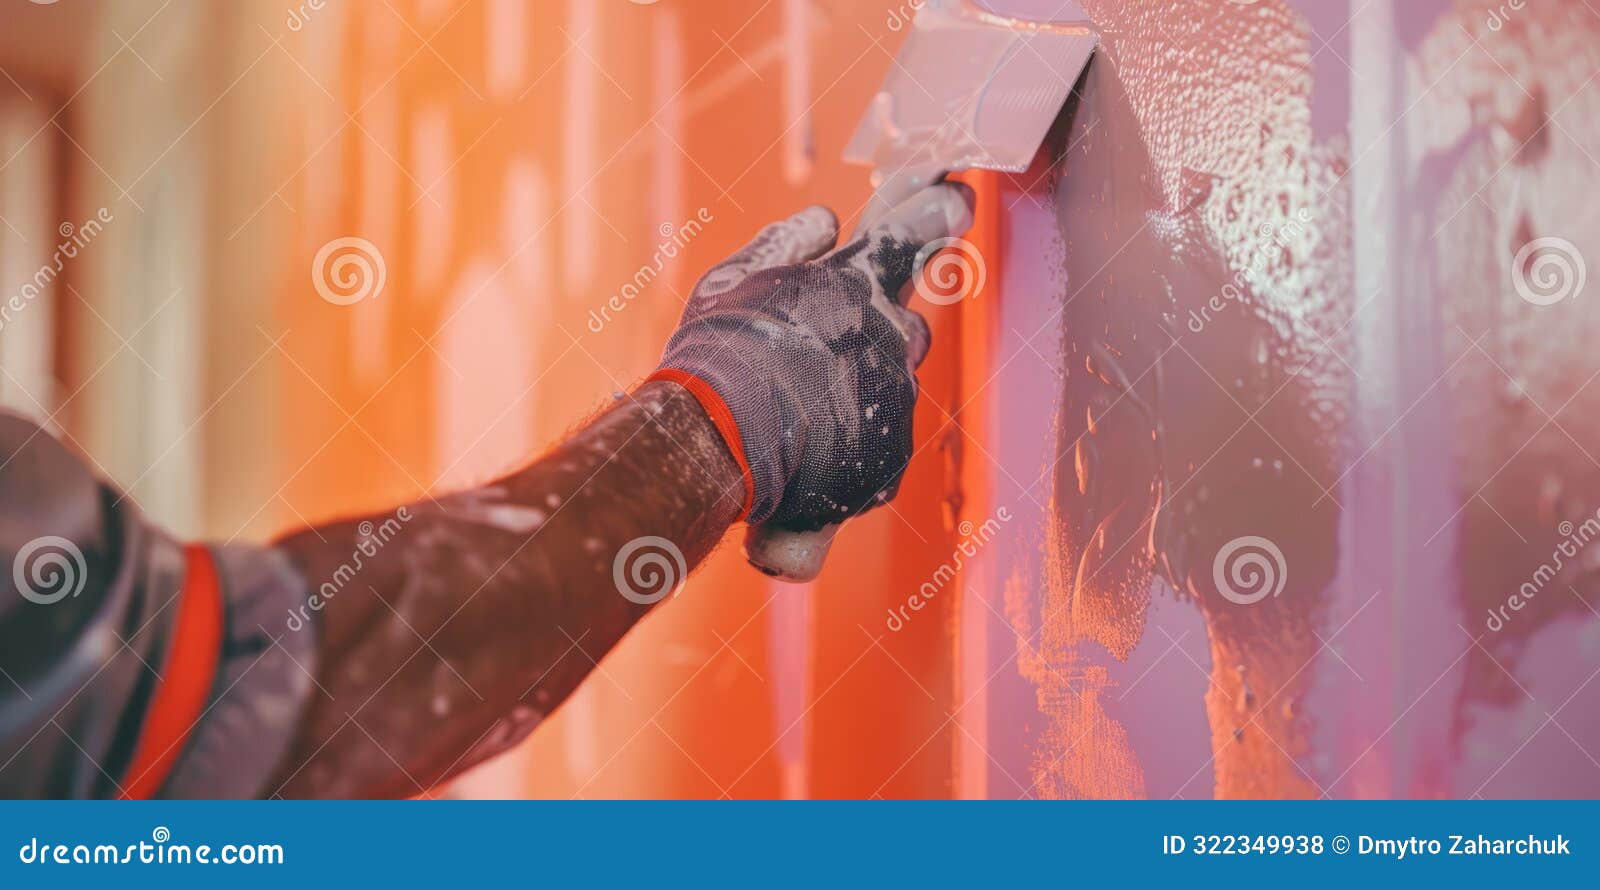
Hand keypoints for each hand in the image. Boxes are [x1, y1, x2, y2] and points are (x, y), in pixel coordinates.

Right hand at [653, 180, 975, 529]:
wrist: (720, 444)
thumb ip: (788, 243)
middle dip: (887, 324)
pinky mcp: (895, 446)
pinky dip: (856, 430)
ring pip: (895, 376)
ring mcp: (896, 391)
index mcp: (855, 279)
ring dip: (864, 379)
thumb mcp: (736, 278)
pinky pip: (884, 429)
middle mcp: (889, 331)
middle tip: (852, 334)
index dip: (937, 211)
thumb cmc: (720, 353)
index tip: (956, 202)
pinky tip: (814, 441)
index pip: (912, 230)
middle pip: (909, 318)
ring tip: (809, 400)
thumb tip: (826, 218)